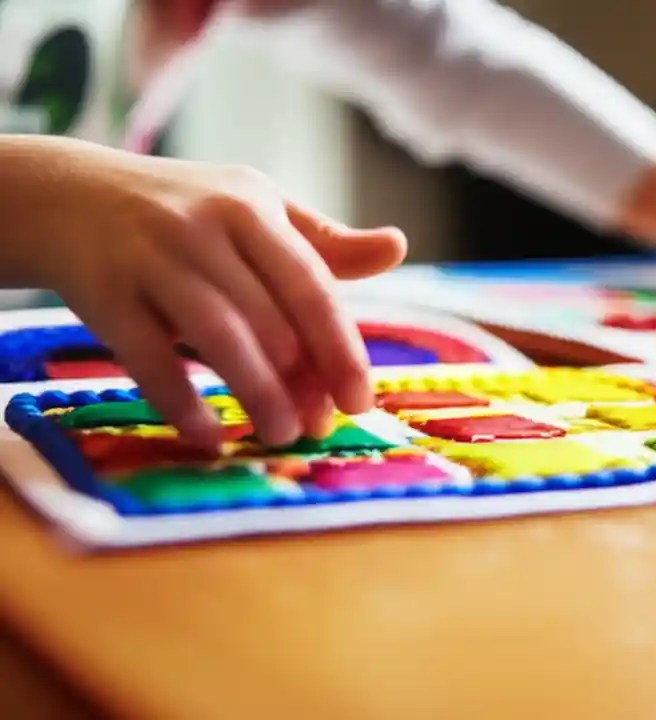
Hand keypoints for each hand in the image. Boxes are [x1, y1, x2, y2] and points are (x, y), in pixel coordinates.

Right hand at [0, 136, 405, 448]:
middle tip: (317, 428)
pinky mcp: (104, 294)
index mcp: (251, 207)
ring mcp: (151, 259)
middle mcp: (203, 228)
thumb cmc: (187, 212)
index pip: (312, 287)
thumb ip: (324, 243)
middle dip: (302, 382)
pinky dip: (183, 403)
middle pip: (270, 319)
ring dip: (258, 395)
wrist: (68, 196)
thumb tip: (398, 247)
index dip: (340, 351)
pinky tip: (210, 438)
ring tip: (281, 434)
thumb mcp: (256, 209)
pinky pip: (149, 359)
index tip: (359, 402)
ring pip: (220, 337)